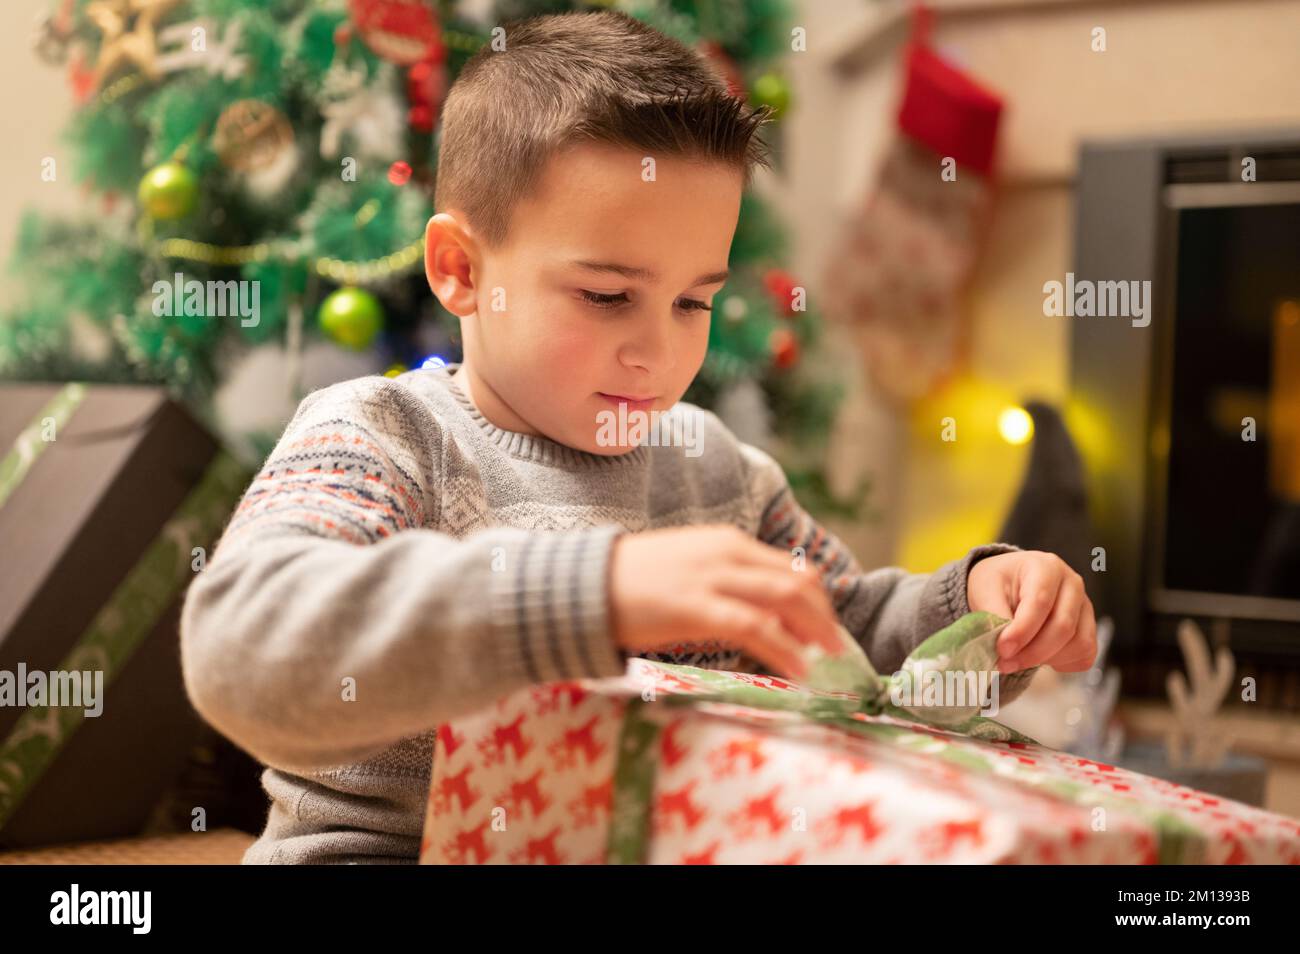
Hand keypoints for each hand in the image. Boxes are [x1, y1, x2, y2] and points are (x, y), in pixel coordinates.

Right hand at [608, 525, 844, 679]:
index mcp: (728, 542)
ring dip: (815, 635)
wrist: (583, 584)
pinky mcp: (696, 607)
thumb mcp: (689, 566)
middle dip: (826, 620)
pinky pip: (755, 627)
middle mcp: (728, 553)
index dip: (819, 602)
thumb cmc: (632, 581)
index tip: (828, 631)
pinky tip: (799, 671)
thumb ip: (725, 579)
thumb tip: (760, 612)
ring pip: (786, 601)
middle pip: (798, 583)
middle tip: (837, 651)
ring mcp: (713, 579)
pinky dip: (784, 649)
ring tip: (828, 663)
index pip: (792, 568)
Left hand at [966, 550, 1097, 673]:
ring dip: (1046, 660)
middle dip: (1032, 652)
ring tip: (1019, 658)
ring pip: (1078, 643)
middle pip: (1063, 626)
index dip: (1022, 631)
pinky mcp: (1089, 627)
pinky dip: (1062, 663)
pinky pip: (1085, 654)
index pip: (1040, 602)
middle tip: (1005, 663)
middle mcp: (1073, 584)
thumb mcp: (985, 589)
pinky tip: (1040, 656)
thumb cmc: (999, 584)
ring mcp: (1085, 606)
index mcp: (1046, 567)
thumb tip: (1002, 644)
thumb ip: (992, 614)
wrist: (1011, 584)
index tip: (1002, 650)